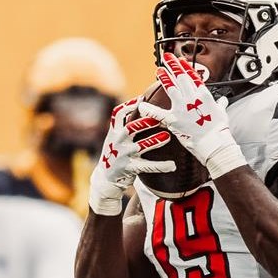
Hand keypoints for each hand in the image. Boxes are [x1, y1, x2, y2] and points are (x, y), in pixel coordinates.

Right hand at [86, 98, 176, 215]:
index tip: (142, 99)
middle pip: (131, 128)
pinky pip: (147, 166)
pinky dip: (160, 166)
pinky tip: (172, 165)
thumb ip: (125, 127)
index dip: (129, 105)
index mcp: (114, 132)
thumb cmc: (116, 155)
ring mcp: (123, 156)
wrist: (105, 179)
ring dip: (154, 141)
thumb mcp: (116, 139)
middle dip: (145, 122)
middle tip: (160, 117)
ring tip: (167, 137)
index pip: (118, 114)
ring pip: (140, 146)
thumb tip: (141, 109)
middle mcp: (118, 142)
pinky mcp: (129, 168)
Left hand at [135, 53, 245, 177]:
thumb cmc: (219, 130)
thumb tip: (223, 101)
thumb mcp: (222, 113)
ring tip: (158, 70)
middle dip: (173, 65)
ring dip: (164, 78)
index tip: (180, 59)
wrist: (215, 143)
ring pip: (171, 88)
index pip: (192, 76)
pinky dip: (149, 109)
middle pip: (181, 77)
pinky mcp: (174, 120)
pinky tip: (141, 104)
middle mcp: (192, 98)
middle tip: (166, 57)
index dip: (185, 66)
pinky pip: (158, 113)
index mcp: (203, 95)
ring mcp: (182, 108)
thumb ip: (220, 104)